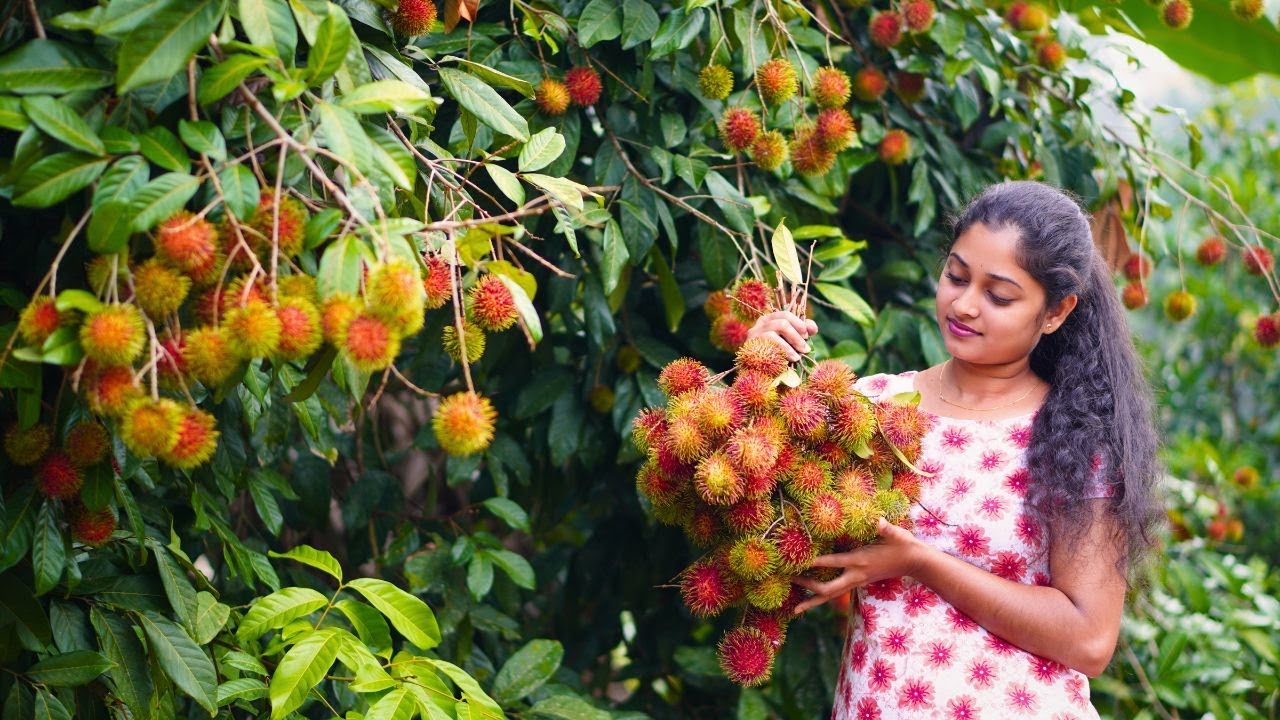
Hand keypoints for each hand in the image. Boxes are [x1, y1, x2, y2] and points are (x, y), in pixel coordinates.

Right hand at [746, 311, 817, 361]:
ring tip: (798, 357)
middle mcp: (758, 325)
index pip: (785, 315)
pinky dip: (782, 353)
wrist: (757, 375)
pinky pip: (768, 346)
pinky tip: (788, 361)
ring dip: (790, 346)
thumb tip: (813, 327)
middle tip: (805, 349)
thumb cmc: (775, 356)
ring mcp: (753, 336)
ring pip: (774, 334)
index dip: (799, 324)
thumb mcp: (789, 342)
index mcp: (768, 320)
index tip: (807, 335)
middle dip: (796, 337)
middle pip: (782, 323)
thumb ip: (801, 332)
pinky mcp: (751, 348)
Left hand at [791, 519, 922, 613]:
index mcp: (860, 561)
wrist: (916, 563)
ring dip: (813, 601)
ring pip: (831, 596)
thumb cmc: (905, 545)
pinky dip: (823, 598)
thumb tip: (878, 520)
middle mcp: (856, 575)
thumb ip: (886, 529)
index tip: (795, 562)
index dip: (814, 562)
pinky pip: (837, 592)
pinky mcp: (858, 582)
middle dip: (807, 586)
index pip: (832, 562)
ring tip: (795, 608)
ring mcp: (857, 581)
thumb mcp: (897, 535)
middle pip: (827, 588)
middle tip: (788, 581)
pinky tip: (812, 599)